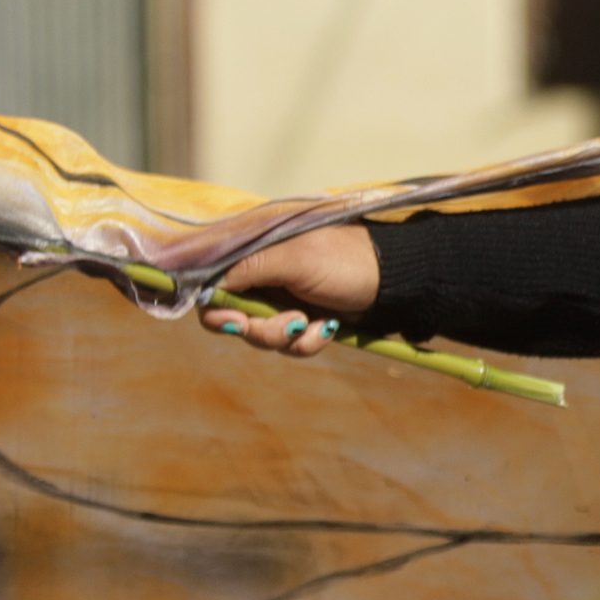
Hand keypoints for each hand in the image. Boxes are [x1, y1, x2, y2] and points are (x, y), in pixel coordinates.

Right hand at [199, 224, 382, 357]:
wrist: (393, 282)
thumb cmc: (344, 260)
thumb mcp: (294, 259)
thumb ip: (249, 269)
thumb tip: (206, 286)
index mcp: (251, 254)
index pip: (211, 286)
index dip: (217, 310)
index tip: (236, 323)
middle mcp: (259, 278)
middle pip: (232, 319)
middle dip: (260, 329)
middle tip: (289, 326)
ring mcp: (279, 301)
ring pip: (260, 336)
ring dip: (287, 337)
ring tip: (313, 324)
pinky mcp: (299, 321)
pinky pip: (288, 345)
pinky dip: (306, 343)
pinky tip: (328, 329)